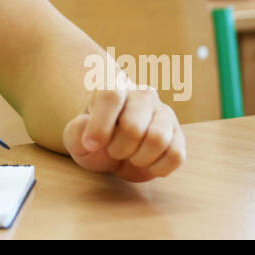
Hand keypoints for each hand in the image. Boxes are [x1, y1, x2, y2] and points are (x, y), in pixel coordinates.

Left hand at [62, 84, 184, 181]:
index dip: (100, 125)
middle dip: (118, 148)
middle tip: (112, 151)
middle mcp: (143, 94)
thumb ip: (76, 132)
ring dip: (138, 158)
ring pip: (158, 139)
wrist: (114, 147)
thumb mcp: (75, 137)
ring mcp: (164, 113)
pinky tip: (146, 164)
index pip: (111, 95)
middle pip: (133, 126)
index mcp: (114, 85)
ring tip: (130, 156)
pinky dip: (157, 168)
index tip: (90, 145)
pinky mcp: (179, 135)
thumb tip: (89, 133)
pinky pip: (176, 155)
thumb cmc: (95, 138)